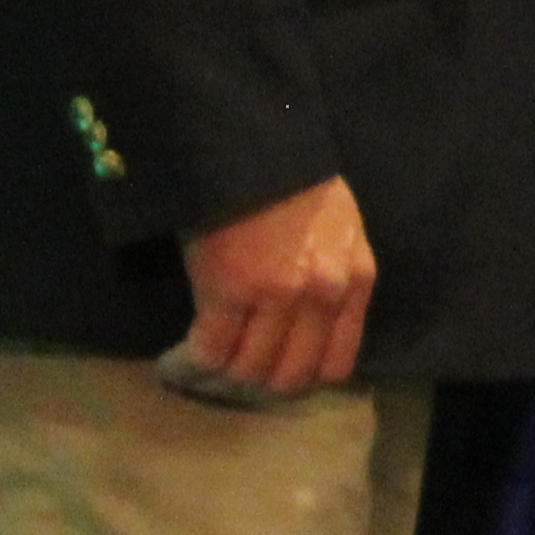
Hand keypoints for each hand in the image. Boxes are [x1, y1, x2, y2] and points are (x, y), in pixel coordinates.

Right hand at [169, 175, 376, 398]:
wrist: (255, 148)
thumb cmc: (297, 185)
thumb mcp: (342, 234)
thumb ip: (336, 281)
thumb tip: (310, 331)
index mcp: (356, 282)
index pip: (336, 365)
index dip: (302, 380)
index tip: (276, 375)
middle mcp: (322, 297)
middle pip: (290, 376)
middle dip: (257, 386)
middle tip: (231, 376)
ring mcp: (277, 297)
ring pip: (249, 371)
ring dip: (220, 380)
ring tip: (201, 369)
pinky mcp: (228, 291)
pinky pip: (210, 351)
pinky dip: (191, 364)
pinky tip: (178, 361)